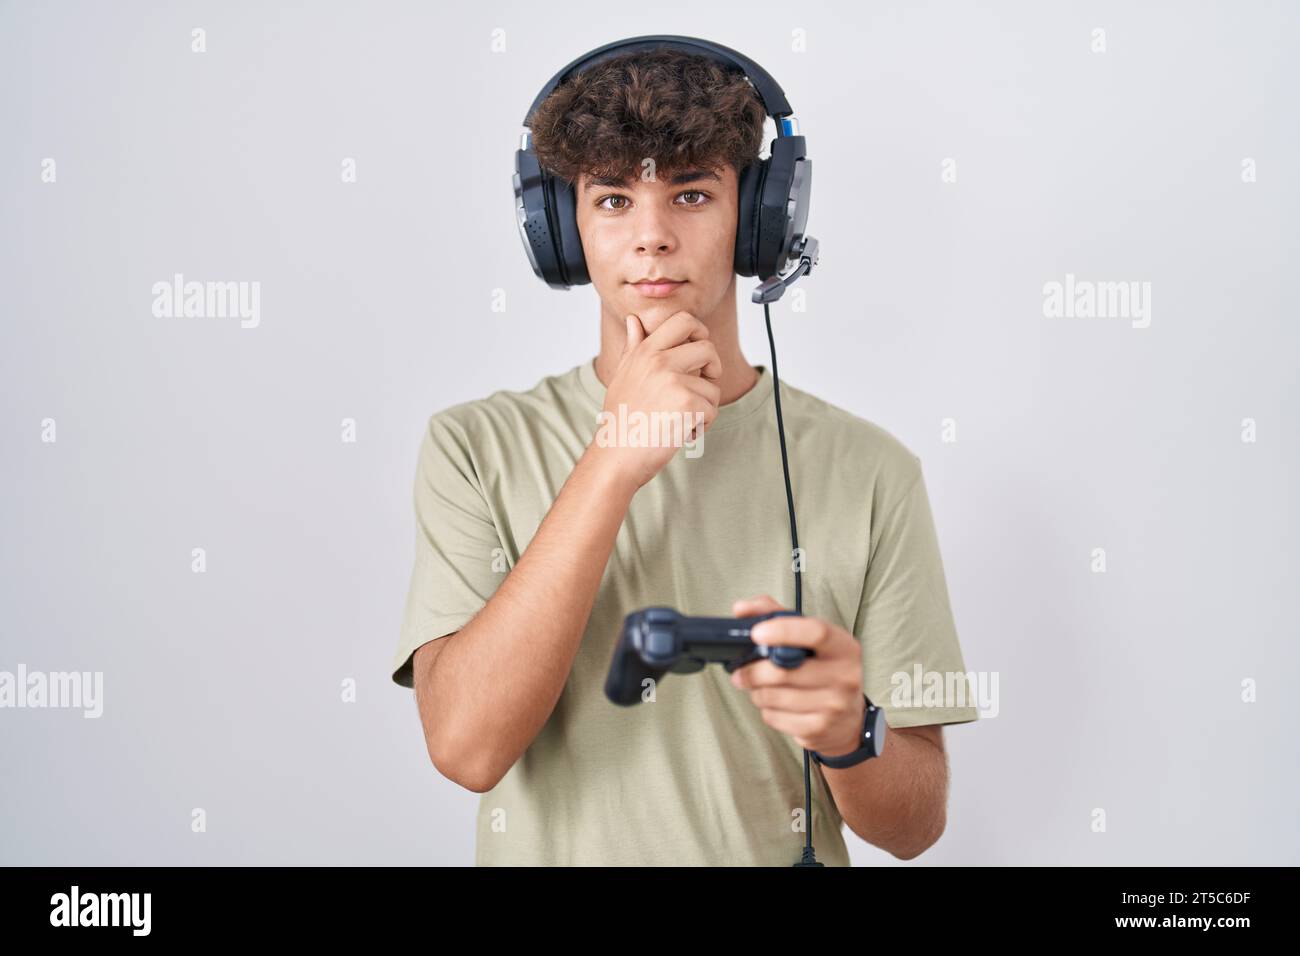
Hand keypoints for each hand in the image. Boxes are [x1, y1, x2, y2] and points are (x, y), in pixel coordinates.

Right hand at [587, 311, 721, 490]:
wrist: (616, 456)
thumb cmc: (620, 419)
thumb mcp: (622, 376)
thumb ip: (634, 347)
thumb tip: (634, 320)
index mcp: (644, 351)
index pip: (684, 320)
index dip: (700, 333)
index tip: (699, 354)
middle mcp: (658, 361)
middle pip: (707, 348)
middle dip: (713, 369)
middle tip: (701, 389)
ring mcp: (673, 381)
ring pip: (712, 387)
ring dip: (704, 408)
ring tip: (680, 420)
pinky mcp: (687, 404)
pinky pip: (712, 410)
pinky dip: (702, 426)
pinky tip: (681, 433)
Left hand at [728, 595, 866, 757]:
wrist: (849, 719)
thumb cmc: (824, 670)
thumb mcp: (811, 639)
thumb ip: (778, 615)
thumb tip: (741, 609)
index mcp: (844, 647)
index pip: (816, 633)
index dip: (783, 630)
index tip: (756, 632)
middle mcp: (844, 676)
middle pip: (783, 671)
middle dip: (753, 671)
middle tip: (741, 670)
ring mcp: (833, 705)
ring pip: (773, 696)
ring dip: (756, 691)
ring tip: (759, 687)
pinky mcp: (819, 729)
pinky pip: (774, 718)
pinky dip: (766, 710)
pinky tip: (775, 705)